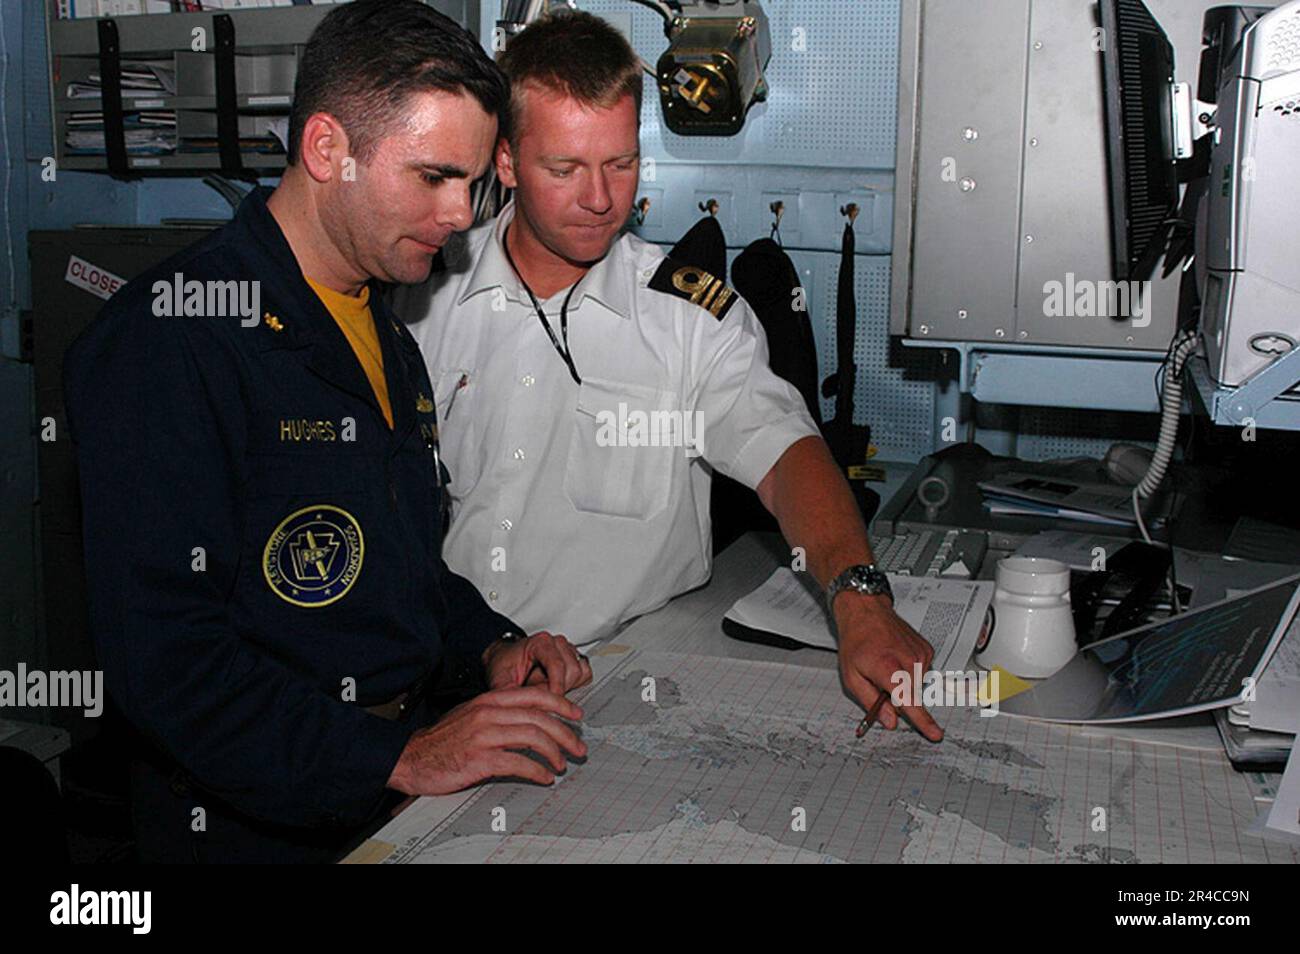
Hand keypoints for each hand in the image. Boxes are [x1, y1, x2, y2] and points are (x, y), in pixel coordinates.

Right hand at [387, 686, 586, 793]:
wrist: (411, 757)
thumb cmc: (443, 739)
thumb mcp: (472, 714)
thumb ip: (500, 712)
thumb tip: (532, 719)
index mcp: (489, 700)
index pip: (534, 695)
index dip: (561, 704)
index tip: (577, 715)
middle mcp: (489, 713)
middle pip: (540, 718)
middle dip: (565, 733)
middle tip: (578, 747)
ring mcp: (484, 735)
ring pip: (533, 738)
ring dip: (554, 753)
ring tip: (562, 764)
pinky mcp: (480, 759)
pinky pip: (518, 762)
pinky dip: (537, 771)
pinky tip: (544, 777)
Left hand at [483, 631, 592, 694]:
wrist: (505, 659)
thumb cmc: (504, 665)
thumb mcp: (500, 680)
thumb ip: (510, 693)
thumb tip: (521, 709)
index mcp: (540, 643)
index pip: (556, 664)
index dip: (556, 686)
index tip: (553, 703)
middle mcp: (557, 644)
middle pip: (571, 671)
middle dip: (557, 689)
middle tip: (539, 694)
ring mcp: (568, 651)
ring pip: (580, 673)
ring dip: (565, 687)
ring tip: (545, 688)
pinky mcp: (575, 660)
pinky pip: (585, 675)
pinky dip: (574, 685)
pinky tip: (557, 686)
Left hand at [834, 594, 943, 741]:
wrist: (866, 610)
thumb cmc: (856, 640)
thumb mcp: (851, 676)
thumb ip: (871, 702)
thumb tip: (891, 721)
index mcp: (888, 668)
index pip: (909, 702)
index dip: (923, 722)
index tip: (935, 734)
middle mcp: (908, 660)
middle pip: (911, 696)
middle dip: (897, 697)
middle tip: (878, 679)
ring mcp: (920, 654)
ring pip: (915, 685)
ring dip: (902, 682)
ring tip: (886, 662)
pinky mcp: (927, 650)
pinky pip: (920, 672)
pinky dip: (908, 671)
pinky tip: (896, 656)